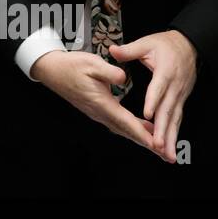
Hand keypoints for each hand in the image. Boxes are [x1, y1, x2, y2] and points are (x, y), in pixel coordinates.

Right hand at [31, 50, 156, 151]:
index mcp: (101, 103)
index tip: (156, 145)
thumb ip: (109, 72)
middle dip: (147, 144)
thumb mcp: (91, 63)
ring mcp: (97, 113)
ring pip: (123, 129)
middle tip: (165, 155)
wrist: (53, 71)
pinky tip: (142, 128)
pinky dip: (132, 129)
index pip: (126, 122)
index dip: (142, 134)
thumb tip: (124, 78)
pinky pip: (118, 124)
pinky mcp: (97, 110)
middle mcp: (100, 113)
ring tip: (158, 145)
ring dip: (141, 138)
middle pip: (127, 132)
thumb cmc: (71, 66)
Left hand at [109, 30, 197, 163]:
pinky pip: (177, 117)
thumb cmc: (166, 45)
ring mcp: (180, 94)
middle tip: (157, 146)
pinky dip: (174, 132)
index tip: (147, 115)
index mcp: (165, 71)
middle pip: (168, 109)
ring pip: (175, 118)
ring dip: (171, 137)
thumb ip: (129, 50)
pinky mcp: (181, 99)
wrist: (189, 45)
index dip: (153, 101)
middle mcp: (175, 86)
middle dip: (163, 129)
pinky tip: (169, 146)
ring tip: (167, 154)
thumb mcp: (146, 43)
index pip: (158, 88)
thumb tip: (112, 51)